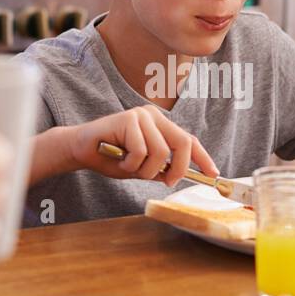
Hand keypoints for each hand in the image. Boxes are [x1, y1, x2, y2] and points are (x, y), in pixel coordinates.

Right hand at [66, 105, 219, 184]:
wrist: (81, 150)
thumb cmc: (111, 158)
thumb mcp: (142, 168)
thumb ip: (161, 169)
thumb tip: (180, 176)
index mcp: (161, 125)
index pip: (189, 140)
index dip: (203, 158)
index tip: (213, 174)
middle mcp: (154, 116)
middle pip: (182, 143)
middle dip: (178, 168)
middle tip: (167, 181)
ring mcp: (142, 115)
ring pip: (160, 152)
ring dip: (144, 169)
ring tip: (128, 166)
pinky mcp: (128, 118)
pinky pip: (141, 151)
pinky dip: (130, 164)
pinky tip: (118, 159)